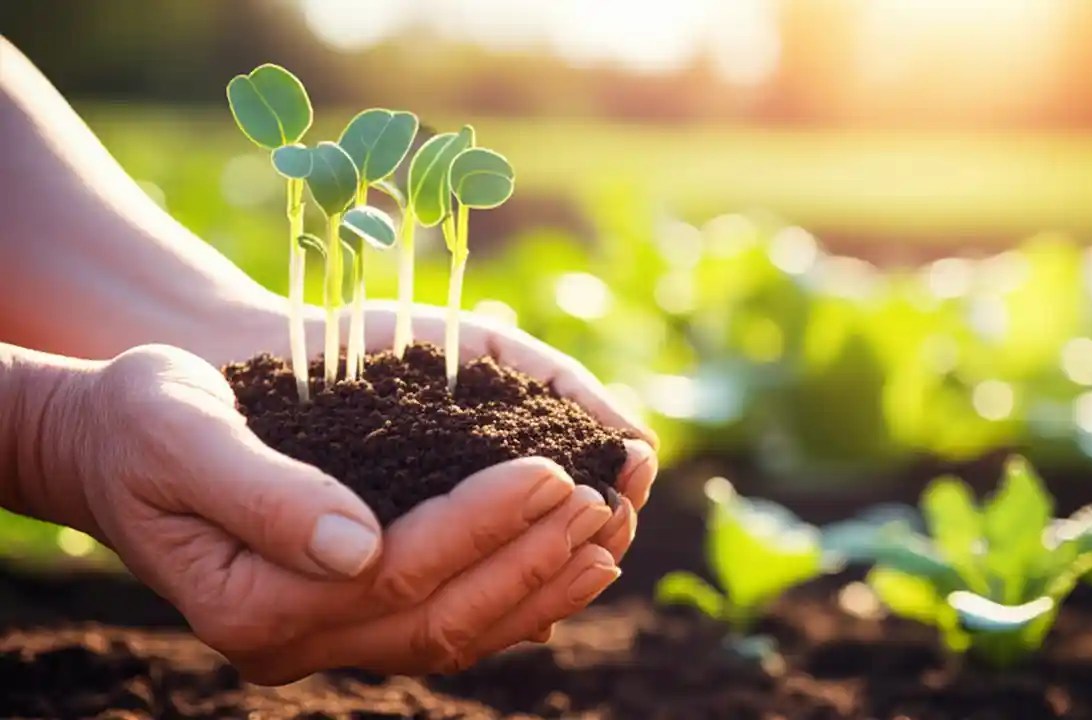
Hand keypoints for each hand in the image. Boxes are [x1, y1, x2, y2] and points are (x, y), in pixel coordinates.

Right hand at [41, 343, 655, 683]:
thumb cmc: (145, 421)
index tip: (551, 469)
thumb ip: (261, 491)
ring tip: (612, 533)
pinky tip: (570, 561)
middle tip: (604, 499)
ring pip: (456, 634)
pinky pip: (449, 622)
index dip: (482, 523)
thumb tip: (359, 545)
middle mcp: (294, 639)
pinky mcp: (351, 615)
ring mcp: (326, 637)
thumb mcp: (181, 432)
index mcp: (252, 600)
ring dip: (542, 587)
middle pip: (440, 616)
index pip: (396, 572)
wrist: (122, 442)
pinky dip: (519, 596)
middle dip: (531, 557)